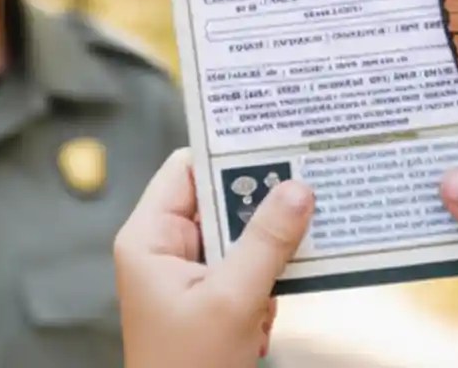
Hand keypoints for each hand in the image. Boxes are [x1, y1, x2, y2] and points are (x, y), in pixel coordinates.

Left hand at [113, 149, 314, 367]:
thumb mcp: (233, 300)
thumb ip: (266, 241)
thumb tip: (299, 188)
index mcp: (149, 237)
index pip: (187, 169)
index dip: (227, 152)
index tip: (276, 139)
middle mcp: (165, 247)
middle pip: (221, 200)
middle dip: (260, 210)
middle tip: (308, 192)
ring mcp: (189, 274)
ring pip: (242, 236)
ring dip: (267, 256)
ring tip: (277, 279)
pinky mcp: (212, 297)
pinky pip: (248, 268)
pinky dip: (266, 286)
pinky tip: (262, 318)